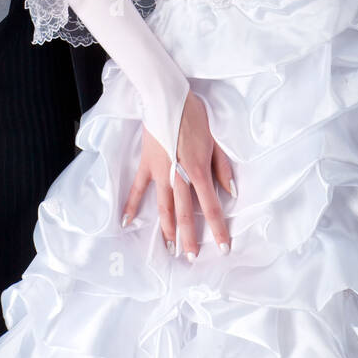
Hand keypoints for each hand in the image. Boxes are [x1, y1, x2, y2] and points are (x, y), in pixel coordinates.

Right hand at [121, 92, 234, 259]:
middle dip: (190, 238)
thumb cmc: (195, 116)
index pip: (211, 206)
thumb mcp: (215, 140)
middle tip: (192, 258)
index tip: (223, 247)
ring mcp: (160, 172)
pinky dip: (131, 205)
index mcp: (199, 170)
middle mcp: (179, 176)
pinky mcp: (147, 165)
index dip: (218, 228)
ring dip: (168, 229)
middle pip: (186, 214)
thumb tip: (230, 192)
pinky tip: (126, 221)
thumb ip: (222, 168)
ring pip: (165, 207)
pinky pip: (138, 188)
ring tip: (170, 248)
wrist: (169, 99)